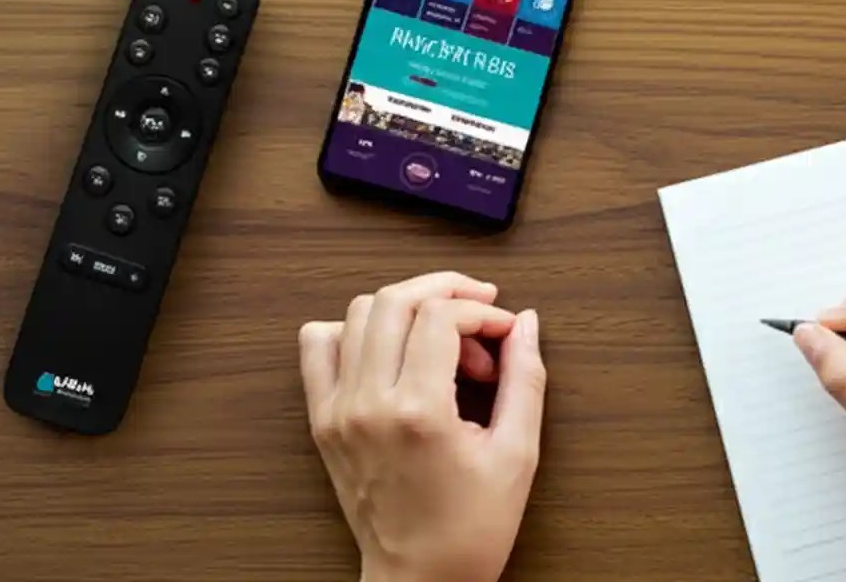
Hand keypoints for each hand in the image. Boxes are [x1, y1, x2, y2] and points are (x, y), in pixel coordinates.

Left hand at [298, 272, 544, 581]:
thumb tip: (527, 323)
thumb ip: (525, 378)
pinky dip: (353, 330)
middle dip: (445, 291)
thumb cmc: (470, 529)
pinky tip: (391, 350)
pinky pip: (318, 345)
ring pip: (358, 312)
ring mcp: (338, 410)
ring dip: (407, 310)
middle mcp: (368, 405)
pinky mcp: (323, 419)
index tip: (505, 331)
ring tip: (442, 342)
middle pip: (395, 299)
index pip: (442, 317)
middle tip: (479, 311)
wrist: (420, 579)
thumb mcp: (518, 453)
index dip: (482, 312)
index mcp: (418, 413)